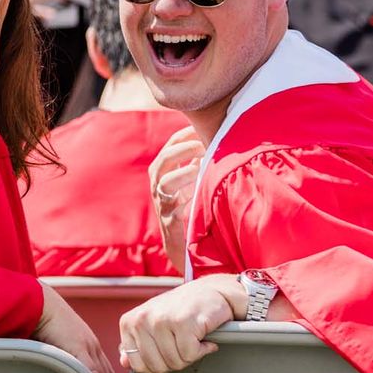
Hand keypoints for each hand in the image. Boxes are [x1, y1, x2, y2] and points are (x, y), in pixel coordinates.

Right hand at [33, 284, 115, 372]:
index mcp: (89, 342)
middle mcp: (92, 344)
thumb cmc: (44, 319)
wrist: (41, 303)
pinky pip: (92, 371)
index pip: (106, 369)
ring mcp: (87, 346)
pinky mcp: (79, 348)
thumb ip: (65, 353)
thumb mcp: (58, 339)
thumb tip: (62, 369)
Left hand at [117, 276, 236, 372]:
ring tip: (192, 337)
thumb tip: (124, 363)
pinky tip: (202, 336)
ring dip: (190, 355)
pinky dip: (202, 349)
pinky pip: (190, 354)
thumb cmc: (181, 310)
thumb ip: (137, 344)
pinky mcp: (182, 322)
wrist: (212, 291)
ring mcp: (161, 319)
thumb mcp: (153, 324)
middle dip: (174, 362)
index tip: (167, 352)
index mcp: (129, 322)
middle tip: (182, 343)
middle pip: (156, 367)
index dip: (156, 367)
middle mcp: (142, 319)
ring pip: (175, 362)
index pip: (137, 365)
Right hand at [148, 127, 205, 273]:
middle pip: (164, 159)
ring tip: (199, 167)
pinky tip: (197, 193)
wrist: (182, 245)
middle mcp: (158, 184)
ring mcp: (162, 202)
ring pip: (164, 182)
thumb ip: (197, 160)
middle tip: (203, 144)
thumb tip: (214, 138)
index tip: (203, 127)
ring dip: (183, 172)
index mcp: (164, 170)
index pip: (171, 144)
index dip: (186, 135)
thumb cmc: (188, 206)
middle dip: (183, 149)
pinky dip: (185, 197)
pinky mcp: (168, 220)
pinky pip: (173, 206)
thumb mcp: (192, 180)